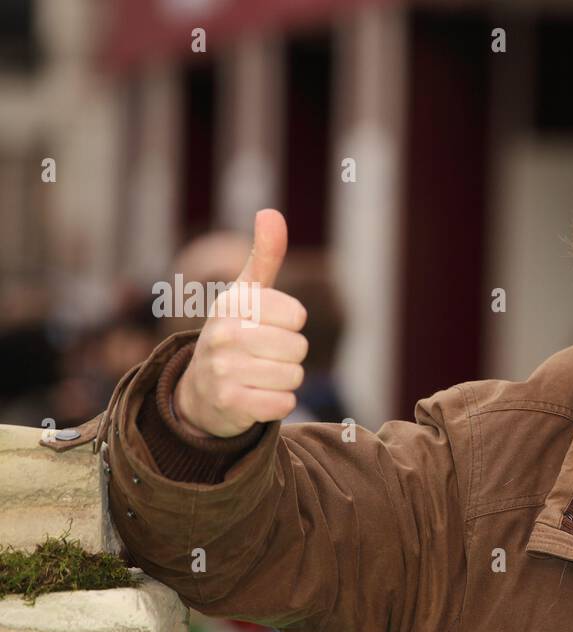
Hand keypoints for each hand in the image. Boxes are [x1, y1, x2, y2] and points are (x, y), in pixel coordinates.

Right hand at [173, 209, 308, 437]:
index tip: (267, 327)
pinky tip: (256, 397)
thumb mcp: (246, 295)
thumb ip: (264, 256)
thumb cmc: (234, 335)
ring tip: (259, 377)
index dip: (290, 325)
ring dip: (284, 381)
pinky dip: (278, 404)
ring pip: (293, 377)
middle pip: (298, 348)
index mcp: (232, 304)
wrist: (200, 391)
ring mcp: (223, 370)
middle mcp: (223, 333)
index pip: (296, 316)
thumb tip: (271, 212)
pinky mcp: (229, 403)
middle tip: (262, 357)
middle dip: (289, 356)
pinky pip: (283, 404)